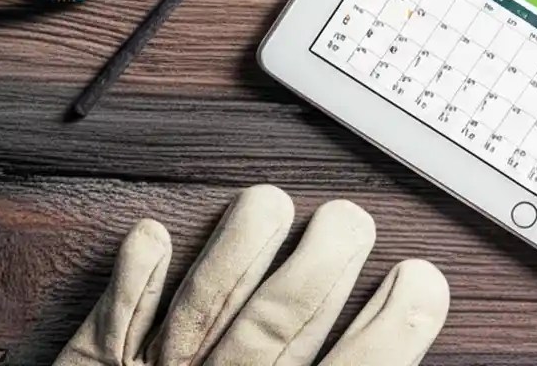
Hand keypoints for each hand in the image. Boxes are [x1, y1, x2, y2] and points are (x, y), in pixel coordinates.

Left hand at [54, 185, 448, 365]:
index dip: (392, 331)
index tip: (422, 281)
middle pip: (280, 327)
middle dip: (322, 263)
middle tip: (350, 221)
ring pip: (204, 311)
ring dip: (235, 252)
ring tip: (267, 205)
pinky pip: (114, 327)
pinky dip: (130, 285)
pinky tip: (151, 236)